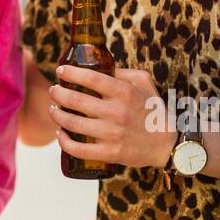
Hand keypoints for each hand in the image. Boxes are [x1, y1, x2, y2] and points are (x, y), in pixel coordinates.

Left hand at [48, 66, 173, 168]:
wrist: (166, 144)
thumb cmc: (153, 110)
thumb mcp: (143, 83)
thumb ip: (122, 72)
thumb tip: (99, 66)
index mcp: (124, 92)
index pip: (90, 78)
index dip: (71, 73)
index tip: (60, 71)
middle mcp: (117, 112)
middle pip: (76, 100)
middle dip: (58, 93)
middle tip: (53, 90)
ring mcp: (112, 134)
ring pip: (73, 123)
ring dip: (57, 115)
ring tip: (53, 109)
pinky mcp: (110, 153)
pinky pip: (79, 149)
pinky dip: (64, 141)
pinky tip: (60, 134)